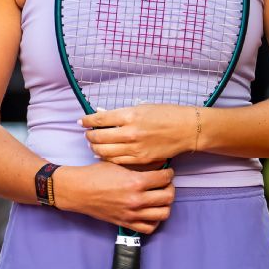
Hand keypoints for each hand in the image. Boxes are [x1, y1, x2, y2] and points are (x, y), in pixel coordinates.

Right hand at [55, 163, 174, 233]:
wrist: (78, 191)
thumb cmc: (96, 174)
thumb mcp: (118, 164)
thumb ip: (139, 165)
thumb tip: (158, 163)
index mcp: (135, 182)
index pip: (164, 178)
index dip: (168, 173)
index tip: (166, 171)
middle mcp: (136, 200)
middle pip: (168, 197)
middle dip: (170, 188)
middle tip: (165, 184)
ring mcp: (132, 214)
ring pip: (163, 214)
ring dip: (165, 204)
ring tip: (160, 198)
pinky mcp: (126, 223)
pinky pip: (150, 227)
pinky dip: (155, 221)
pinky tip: (151, 212)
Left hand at [81, 104, 197, 168]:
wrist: (187, 130)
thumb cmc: (166, 114)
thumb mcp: (142, 107)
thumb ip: (120, 113)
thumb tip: (101, 114)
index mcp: (130, 115)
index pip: (100, 119)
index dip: (87, 120)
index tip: (81, 121)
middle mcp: (130, 132)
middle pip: (99, 137)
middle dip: (89, 136)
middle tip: (87, 134)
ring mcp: (135, 148)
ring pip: (105, 151)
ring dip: (95, 148)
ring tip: (94, 145)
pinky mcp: (141, 160)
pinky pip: (117, 161)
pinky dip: (107, 158)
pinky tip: (104, 154)